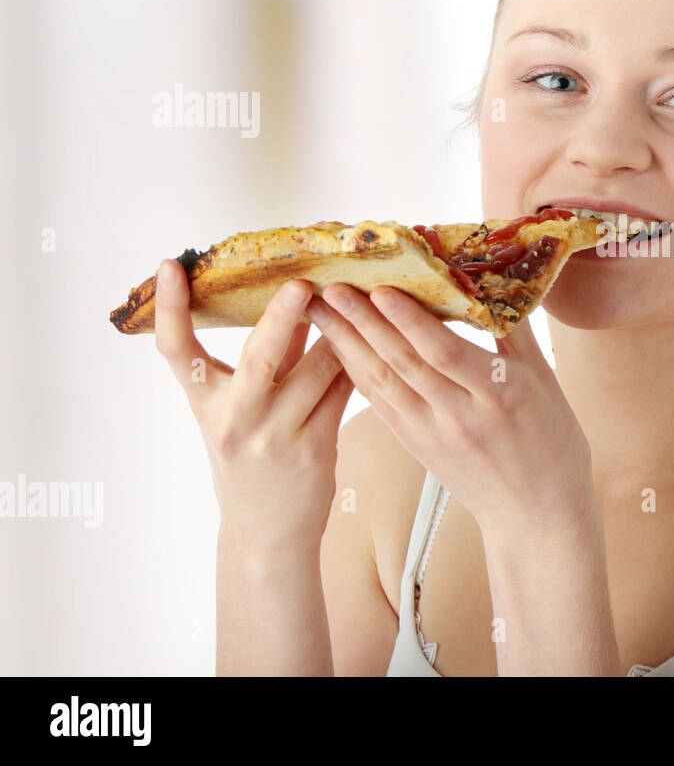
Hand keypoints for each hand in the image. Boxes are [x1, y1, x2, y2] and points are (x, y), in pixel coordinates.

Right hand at [153, 259, 354, 552]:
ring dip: (339, 333)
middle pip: (258, 358)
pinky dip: (356, 365)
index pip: (177, 351)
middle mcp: (236, 419)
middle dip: (281, 317)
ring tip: (356, 299)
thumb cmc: (251, 461)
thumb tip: (292, 302)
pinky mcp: (315, 448)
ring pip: (315, 371)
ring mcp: (276, 436)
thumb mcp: (238, 412)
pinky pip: (341, 394)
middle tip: (302, 284)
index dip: (171, 308)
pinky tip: (374, 341)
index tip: (171, 266)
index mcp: (207, 404)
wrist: (266, 535)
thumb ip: (265, 359)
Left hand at [304, 284, 596, 541]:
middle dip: (363, 322)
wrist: (536, 512)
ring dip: (347, 344)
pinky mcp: (415, 446)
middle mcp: (461, 416)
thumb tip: (493, 277)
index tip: (379, 288)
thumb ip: (513, 330)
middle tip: (331, 286)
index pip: (444, 352)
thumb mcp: (544, 380)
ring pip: (382, 382)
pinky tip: (338, 346)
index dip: (408, 320)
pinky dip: (356, 372)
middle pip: (403, 362)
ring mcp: (432, 434)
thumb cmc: (549, 441)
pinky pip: (380, 404)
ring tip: (320, 310)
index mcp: (500, 394)